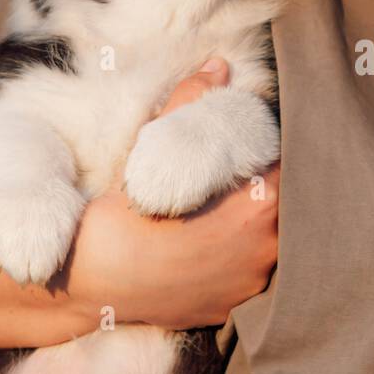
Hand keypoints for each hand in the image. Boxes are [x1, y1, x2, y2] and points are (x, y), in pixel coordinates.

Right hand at [65, 57, 279, 329]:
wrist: (85, 280)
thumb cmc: (120, 213)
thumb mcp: (156, 149)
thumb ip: (193, 103)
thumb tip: (219, 66)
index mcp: (259, 209)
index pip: (287, 166)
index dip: (270, 152)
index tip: (249, 144)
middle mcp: (264, 252)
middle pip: (286, 206)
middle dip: (266, 186)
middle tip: (236, 173)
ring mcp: (249, 285)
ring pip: (271, 242)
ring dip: (258, 223)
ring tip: (222, 207)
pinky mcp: (231, 306)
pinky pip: (249, 271)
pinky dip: (239, 255)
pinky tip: (212, 243)